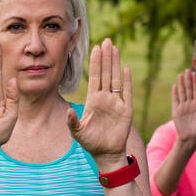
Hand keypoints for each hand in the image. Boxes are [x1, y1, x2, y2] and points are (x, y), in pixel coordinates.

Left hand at [67, 39, 131, 167]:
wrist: (106, 154)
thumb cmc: (91, 143)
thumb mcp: (77, 132)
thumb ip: (72, 122)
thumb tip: (68, 111)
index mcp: (94, 100)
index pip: (94, 77)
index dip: (95, 62)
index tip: (95, 48)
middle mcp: (105, 98)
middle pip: (106, 73)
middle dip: (106, 57)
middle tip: (106, 40)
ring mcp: (117, 103)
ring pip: (116, 79)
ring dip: (115, 63)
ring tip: (115, 48)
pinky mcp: (126, 110)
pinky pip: (127, 93)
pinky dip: (126, 81)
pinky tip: (125, 68)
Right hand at [171, 68, 195, 145]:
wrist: (190, 138)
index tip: (195, 74)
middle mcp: (190, 104)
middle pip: (189, 89)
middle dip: (188, 80)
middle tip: (187, 70)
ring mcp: (183, 107)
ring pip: (182, 92)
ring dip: (181, 84)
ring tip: (180, 75)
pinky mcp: (176, 111)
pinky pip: (175, 100)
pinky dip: (175, 93)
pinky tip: (175, 86)